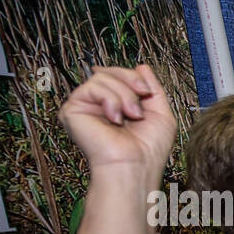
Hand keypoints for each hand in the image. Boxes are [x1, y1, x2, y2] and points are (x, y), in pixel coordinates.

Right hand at [58, 64, 174, 179]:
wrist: (135, 166)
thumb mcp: (161, 114)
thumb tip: (141, 66)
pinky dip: (110, 99)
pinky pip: (92, 86)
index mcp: (116, 106)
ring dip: (124, 95)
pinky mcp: (72, 110)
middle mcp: (98, 105)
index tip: (147, 92)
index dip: (134, 77)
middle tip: (142, 96)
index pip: (118, 76)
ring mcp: (85, 107)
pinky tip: (115, 118)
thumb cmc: (149, 149)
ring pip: (102, 77)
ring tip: (131, 116)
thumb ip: (153, 89)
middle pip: (109, 71)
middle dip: (130, 80)